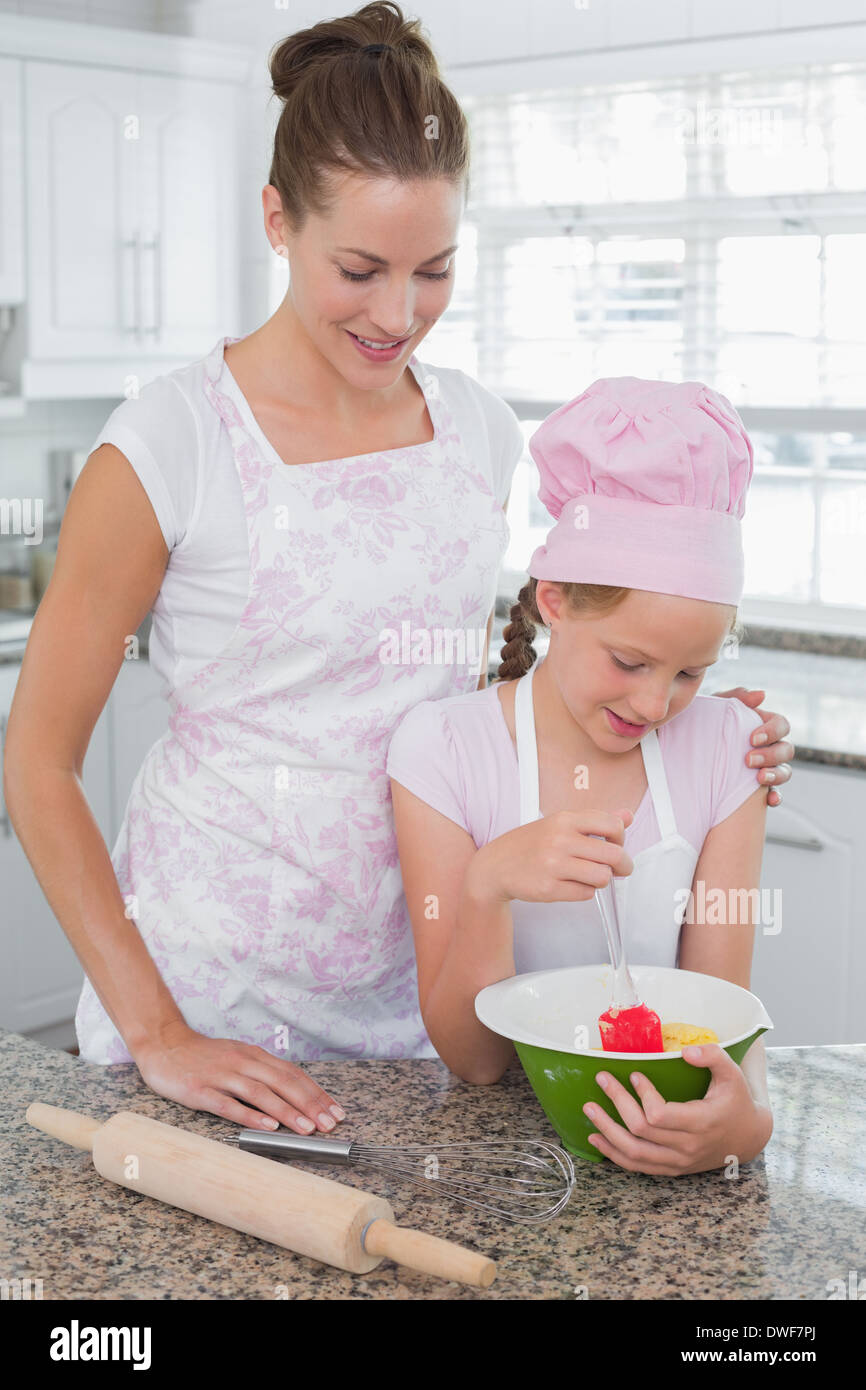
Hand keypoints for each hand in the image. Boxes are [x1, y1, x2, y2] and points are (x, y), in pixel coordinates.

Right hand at [133, 1020, 345, 1134]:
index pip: (293, 1074)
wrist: (164, 1045)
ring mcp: (222, 1076)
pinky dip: (250, 1116)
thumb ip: (262, 1074)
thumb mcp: (239, 1058)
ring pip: (261, 1093)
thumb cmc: (205, 1057)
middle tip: (330, 1123)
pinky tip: (267, 1128)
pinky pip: (229, 1104)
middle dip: (310, 1104)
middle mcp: (243, 1062)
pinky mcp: (201, 1090)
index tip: (335, 1110)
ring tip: (307, 1128)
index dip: (316, 1093)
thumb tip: (295, 1096)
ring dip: (287, 1112)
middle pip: (283, 1082)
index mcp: (255, 1056)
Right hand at [466, 808, 633, 905]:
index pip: (612, 825)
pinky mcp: (548, 888)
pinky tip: (573, 884)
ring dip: (602, 879)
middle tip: (621, 869)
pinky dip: (585, 891)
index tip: (615, 844)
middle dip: (623, 865)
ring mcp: (553, 865)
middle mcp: (560, 840)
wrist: (496, 866)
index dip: (621, 838)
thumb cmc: (532, 844)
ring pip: (602, 877)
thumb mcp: (560, 824)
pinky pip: (585, 894)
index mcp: (565, 819)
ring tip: (591, 876)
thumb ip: (595, 820)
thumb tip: (628, 816)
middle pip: (613, 855)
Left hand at [582, 1044, 772, 1173]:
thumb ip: (713, 1056)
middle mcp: (688, 1147)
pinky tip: (597, 1138)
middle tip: (602, 1079)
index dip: (643, 1095)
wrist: (747, 1137)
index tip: (635, 1075)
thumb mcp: (733, 1074)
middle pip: (641, 1131)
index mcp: (702, 1123)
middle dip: (617, 1102)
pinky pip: (638, 1167)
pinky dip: (614, 1154)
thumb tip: (686, 1051)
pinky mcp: (672, 1169)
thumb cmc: (736, 1100)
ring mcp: (678, 1162)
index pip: (660, 1115)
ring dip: (607, 1131)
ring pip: (634, 1153)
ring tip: (590, 1109)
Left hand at [712, 686, 793, 806]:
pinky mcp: (759, 788)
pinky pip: (776, 794)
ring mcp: (768, 768)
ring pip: (785, 772)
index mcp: (764, 725)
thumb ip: (736, 697)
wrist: (684, 747)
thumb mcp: (715, 707)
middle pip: (786, 750)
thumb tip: (762, 695)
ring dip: (776, 775)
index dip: (773, 731)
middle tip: (748, 760)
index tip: (752, 738)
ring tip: (758, 779)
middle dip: (771, 755)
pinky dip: (776, 797)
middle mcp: (770, 746)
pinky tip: (770, 800)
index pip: (782, 725)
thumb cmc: (703, 722)